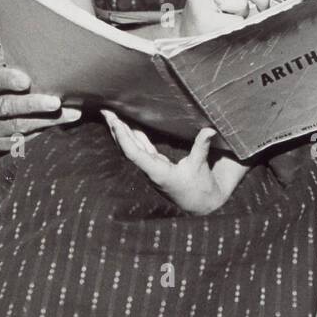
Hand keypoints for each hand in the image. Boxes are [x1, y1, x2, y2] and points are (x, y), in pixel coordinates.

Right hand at [0, 65, 81, 153]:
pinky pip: (22, 140)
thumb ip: (23, 66)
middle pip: (4, 106)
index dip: (7, 80)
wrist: (6, 106)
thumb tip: (50, 63)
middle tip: (56, 101)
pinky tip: (62, 124)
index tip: (27, 81)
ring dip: (46, 120)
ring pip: (17, 125)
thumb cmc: (15, 80)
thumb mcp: (12, 69)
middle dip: (32, 104)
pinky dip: (44, 132)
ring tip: (71, 114)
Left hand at [101, 111, 246, 214]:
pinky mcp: (156, 165)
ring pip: (132, 148)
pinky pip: (140, 148)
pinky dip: (134, 136)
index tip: (116, 122)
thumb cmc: (200, 188)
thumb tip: (209, 130)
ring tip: (112, 115)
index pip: (134, 154)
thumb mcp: (200, 166)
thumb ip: (202, 147)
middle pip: (128, 148)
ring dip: (122, 132)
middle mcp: (150, 170)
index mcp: (158, 172)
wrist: (200, 205)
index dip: (124, 138)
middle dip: (117, 130)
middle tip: (107, 112)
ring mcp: (151, 167)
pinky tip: (129, 125)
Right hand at [182, 0, 279, 36]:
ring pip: (242, 2)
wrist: (187, 37)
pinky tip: (226, 27)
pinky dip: (239, 26)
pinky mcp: (206, 21)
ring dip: (244, 13)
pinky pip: (238, 20)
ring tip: (231, 17)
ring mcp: (201, 3)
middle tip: (264, 5)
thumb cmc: (208, 15)